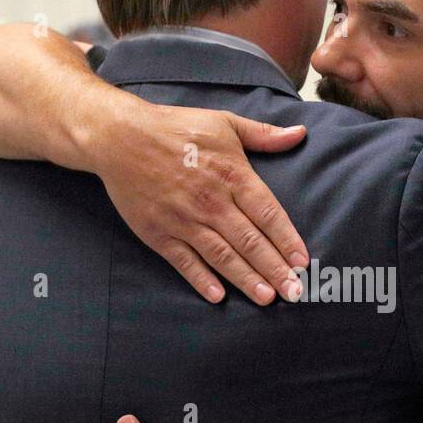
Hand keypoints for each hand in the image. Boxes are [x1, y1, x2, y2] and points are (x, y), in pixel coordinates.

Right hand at [104, 106, 308, 305]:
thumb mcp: (224, 123)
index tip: (302, 261)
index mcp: (232, 175)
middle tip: (294, 292)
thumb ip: (263, 135)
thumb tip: (300, 133)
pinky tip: (218, 297)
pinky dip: (201, 280)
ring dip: (246, 279)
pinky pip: (184, 261)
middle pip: (250, 241)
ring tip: (266, 298)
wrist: (120, 137)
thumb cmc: (176, 128)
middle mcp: (211, 201)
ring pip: (222, 255)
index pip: (268, 214)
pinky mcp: (159, 233)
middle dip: (274, 269)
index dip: (287, 240)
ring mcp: (184, 219)